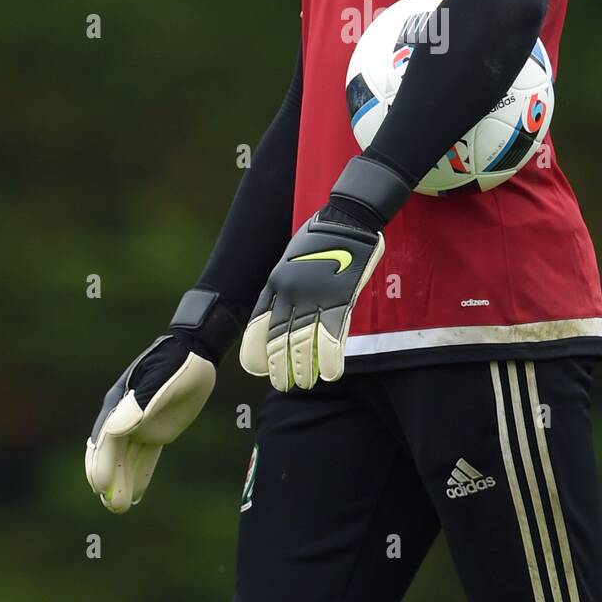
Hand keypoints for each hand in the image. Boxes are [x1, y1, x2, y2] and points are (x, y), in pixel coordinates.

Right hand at [85, 333, 216, 513]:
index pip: (106, 439)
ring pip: (127, 460)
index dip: (102, 463)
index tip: (100, 486)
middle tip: (113, 506)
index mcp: (120, 404)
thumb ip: (140, 405)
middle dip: (110, 480)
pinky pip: (144, 458)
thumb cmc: (178, 364)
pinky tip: (136, 495)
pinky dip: (139, 476)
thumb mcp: (162, 381)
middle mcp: (124, 418)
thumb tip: (114, 429)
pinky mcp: (155, 433)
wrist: (196, 354)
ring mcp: (139, 427)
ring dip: (122, 483)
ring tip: (121, 509)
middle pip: (112, 454)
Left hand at [239, 210, 384, 390]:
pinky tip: (330, 373)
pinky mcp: (341, 297)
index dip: (256, 350)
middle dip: (279, 366)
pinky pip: (333, 335)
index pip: (259, 323)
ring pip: (303, 341)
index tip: (257, 369)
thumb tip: (284, 316)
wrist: (346, 217)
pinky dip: (330, 357)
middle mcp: (290, 291)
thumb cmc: (320, 238)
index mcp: (275, 282)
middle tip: (283, 385)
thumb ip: (286, 287)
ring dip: (303, 367)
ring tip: (305, 384)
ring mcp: (315, 295)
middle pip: (279, 338)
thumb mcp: (290, 260)